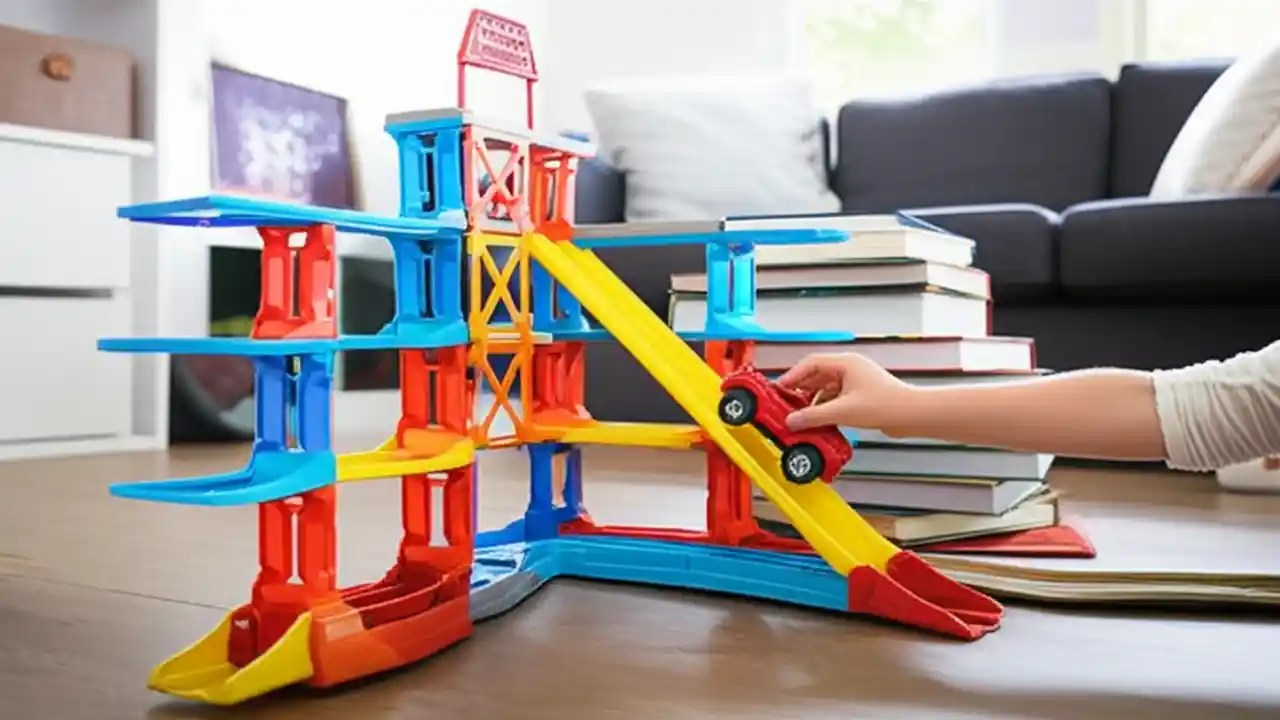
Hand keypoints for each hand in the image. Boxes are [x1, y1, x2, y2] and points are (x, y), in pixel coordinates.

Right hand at [776, 353, 916, 432]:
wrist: (912, 415)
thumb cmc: (887, 404)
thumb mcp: (843, 411)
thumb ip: (813, 416)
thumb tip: (793, 420)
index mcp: (846, 363)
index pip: (810, 364)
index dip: (792, 376)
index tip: (779, 389)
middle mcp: (850, 369)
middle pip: (816, 376)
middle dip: (801, 391)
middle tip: (786, 404)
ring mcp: (856, 383)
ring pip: (826, 389)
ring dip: (813, 403)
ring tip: (801, 417)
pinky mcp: (860, 396)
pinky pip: (836, 399)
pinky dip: (825, 409)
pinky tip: (819, 421)